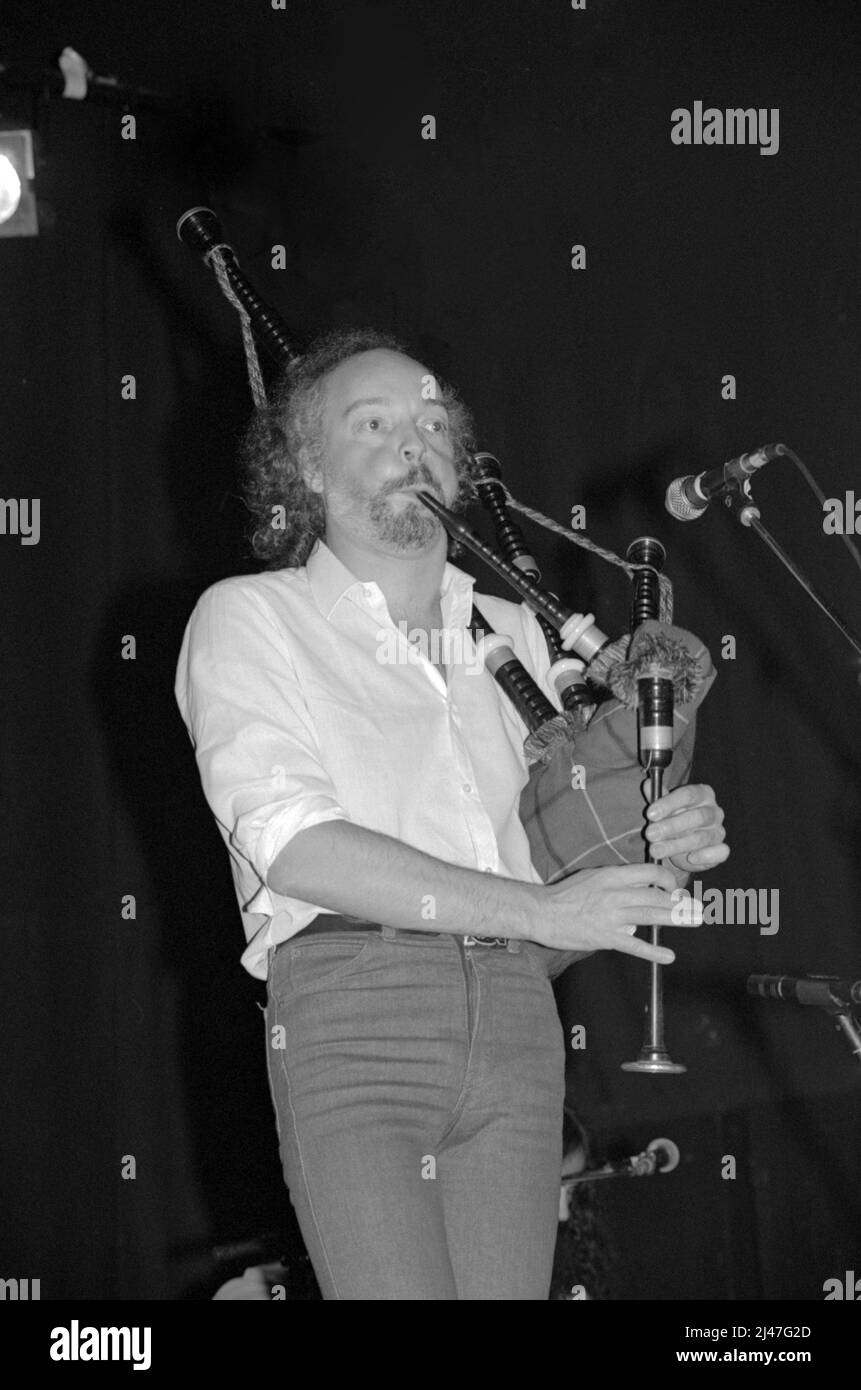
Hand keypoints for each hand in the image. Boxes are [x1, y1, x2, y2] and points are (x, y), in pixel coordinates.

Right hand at [534, 862, 695, 962]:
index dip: (668, 880)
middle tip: (699, 908)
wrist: (541, 912)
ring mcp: (611, 916)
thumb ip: (618, 881)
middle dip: (681, 902)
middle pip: (656, 896)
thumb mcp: (593, 877)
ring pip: (651, 915)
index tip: (675, 888)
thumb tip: (640, 888)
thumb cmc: (565, 895)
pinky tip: (668, 956)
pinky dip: (653, 952)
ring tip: (696, 920)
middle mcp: (615, 893)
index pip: (650, 872)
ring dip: (677, 918)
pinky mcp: (605, 937)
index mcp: (612, 875)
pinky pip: (634, 945)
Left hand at [644, 783, 728, 874]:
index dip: (669, 803)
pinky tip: (690, 858)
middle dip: (671, 826)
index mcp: (702, 794)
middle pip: (697, 817)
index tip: (650, 814)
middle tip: (649, 834)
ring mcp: (719, 831)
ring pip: (702, 838)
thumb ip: (656, 796)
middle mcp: (714, 811)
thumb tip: (647, 784)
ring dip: (677, 845)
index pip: (689, 794)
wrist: (679, 846)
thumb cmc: (672, 820)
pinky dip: (705, 856)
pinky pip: (719, 852)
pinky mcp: (721, 850)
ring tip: (655, 850)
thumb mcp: (662, 808)